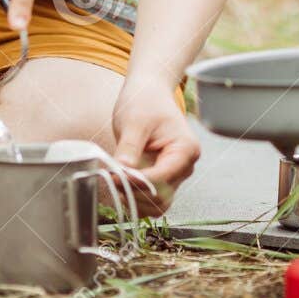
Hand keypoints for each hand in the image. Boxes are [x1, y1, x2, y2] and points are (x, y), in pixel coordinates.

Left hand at [111, 75, 199, 215]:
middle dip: (134, 192)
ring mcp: (175, 174)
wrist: (148, 93)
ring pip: (157, 204)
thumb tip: (123, 172)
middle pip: (161, 196)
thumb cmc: (145, 101)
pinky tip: (121, 183)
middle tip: (112, 177)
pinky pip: (151, 198)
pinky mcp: (163, 178)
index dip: (137, 181)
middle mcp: (185, 166)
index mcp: (186, 150)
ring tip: (116, 179)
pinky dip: (136, 197)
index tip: (115, 175)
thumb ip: (130, 148)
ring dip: (134, 199)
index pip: (162, 178)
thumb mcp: (134, 121)